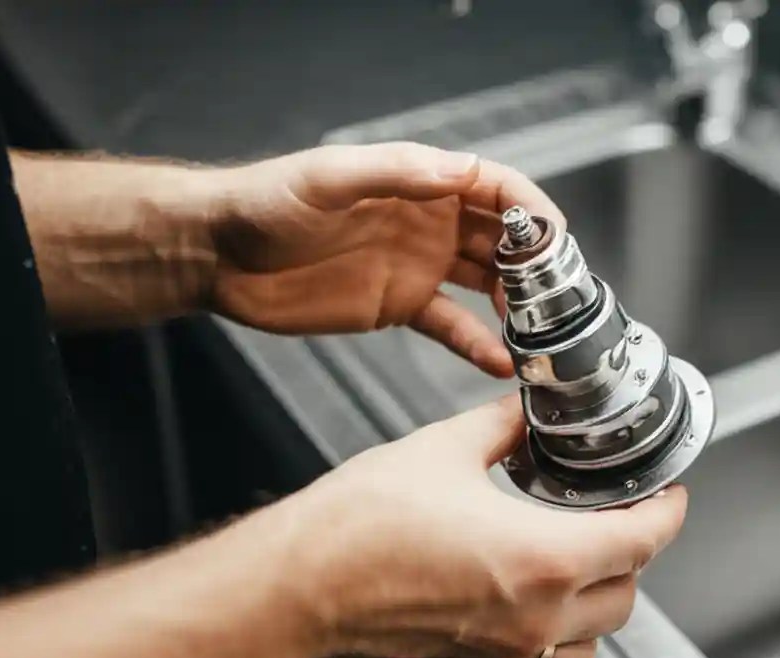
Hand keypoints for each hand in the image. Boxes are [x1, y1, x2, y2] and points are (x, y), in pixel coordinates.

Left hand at [207, 143, 563, 376]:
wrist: (219, 255)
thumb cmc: (267, 203)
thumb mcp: (330, 179)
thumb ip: (397, 173)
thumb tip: (464, 171)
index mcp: (419, 182)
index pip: (494, 188)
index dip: (532, 209)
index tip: (557, 238)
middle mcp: (430, 222)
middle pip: (503, 238)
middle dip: (537, 263)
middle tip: (559, 297)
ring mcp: (419, 266)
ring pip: (487, 283)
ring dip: (517, 305)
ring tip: (541, 334)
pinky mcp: (400, 307)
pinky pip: (451, 326)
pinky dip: (477, 344)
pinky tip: (501, 364)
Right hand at [274, 394, 687, 657]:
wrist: (299, 586)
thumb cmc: (358, 526)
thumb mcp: (445, 449)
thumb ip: (501, 428)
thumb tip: (524, 413)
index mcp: (543, 558)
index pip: (643, 540)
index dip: (667, 511)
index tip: (669, 493)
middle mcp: (537, 612)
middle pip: (628, 589)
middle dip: (637, 547)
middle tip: (623, 508)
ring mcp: (510, 644)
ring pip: (597, 634)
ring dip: (608, 594)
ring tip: (591, 552)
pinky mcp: (482, 657)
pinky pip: (555, 655)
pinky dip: (569, 628)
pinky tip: (545, 589)